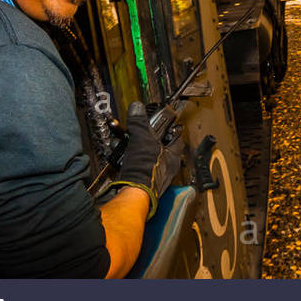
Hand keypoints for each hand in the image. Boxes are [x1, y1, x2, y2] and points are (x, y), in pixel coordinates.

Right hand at [114, 101, 181, 216]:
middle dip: (151, 140)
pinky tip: (124, 159)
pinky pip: (139, 168)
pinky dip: (132, 162)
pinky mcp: (143, 183)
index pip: (176, 138)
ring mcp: (155, 177)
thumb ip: (139, 123)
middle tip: (142, 133)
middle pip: (161, 148)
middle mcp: (167, 168)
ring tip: (130, 144)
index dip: (170, 128)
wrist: (132, 193)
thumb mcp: (142, 139)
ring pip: (150, 158)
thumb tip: (137, 107)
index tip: (164, 121)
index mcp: (173, 157)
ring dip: (140, 151)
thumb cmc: (145, 169)